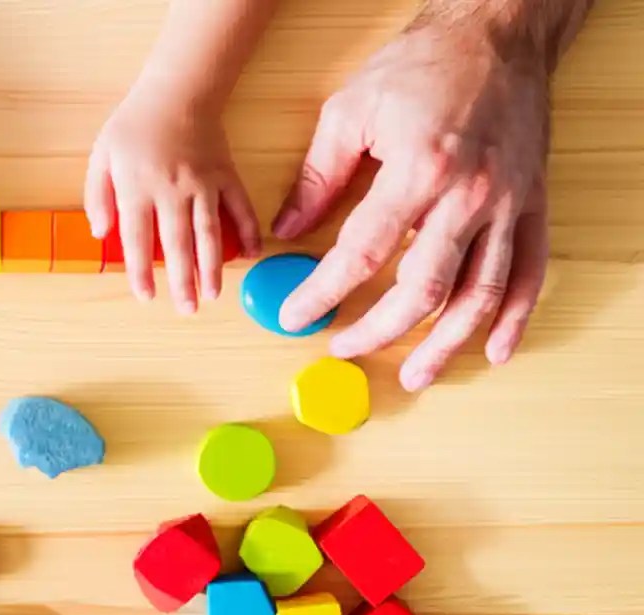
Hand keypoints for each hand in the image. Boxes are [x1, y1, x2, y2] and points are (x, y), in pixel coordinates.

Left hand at [85, 80, 260, 313]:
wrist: (178, 91)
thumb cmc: (134, 126)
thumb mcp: (101, 155)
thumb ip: (97, 196)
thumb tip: (101, 234)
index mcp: (138, 187)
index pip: (137, 239)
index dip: (141, 271)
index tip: (146, 296)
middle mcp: (172, 190)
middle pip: (178, 244)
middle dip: (182, 281)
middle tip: (186, 310)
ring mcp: (203, 184)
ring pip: (209, 233)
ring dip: (212, 267)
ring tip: (213, 295)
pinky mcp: (226, 175)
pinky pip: (240, 207)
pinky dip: (248, 231)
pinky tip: (251, 256)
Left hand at [273, 19, 552, 389]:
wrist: (497, 33)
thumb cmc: (422, 66)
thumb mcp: (350, 111)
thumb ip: (317, 177)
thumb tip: (287, 230)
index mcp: (419, 171)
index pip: (362, 254)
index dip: (323, 293)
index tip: (296, 315)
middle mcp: (470, 196)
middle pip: (422, 289)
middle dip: (378, 329)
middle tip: (343, 346)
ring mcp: (508, 204)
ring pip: (479, 294)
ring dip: (446, 343)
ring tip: (415, 374)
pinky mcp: (534, 204)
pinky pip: (529, 272)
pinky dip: (514, 316)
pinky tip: (493, 348)